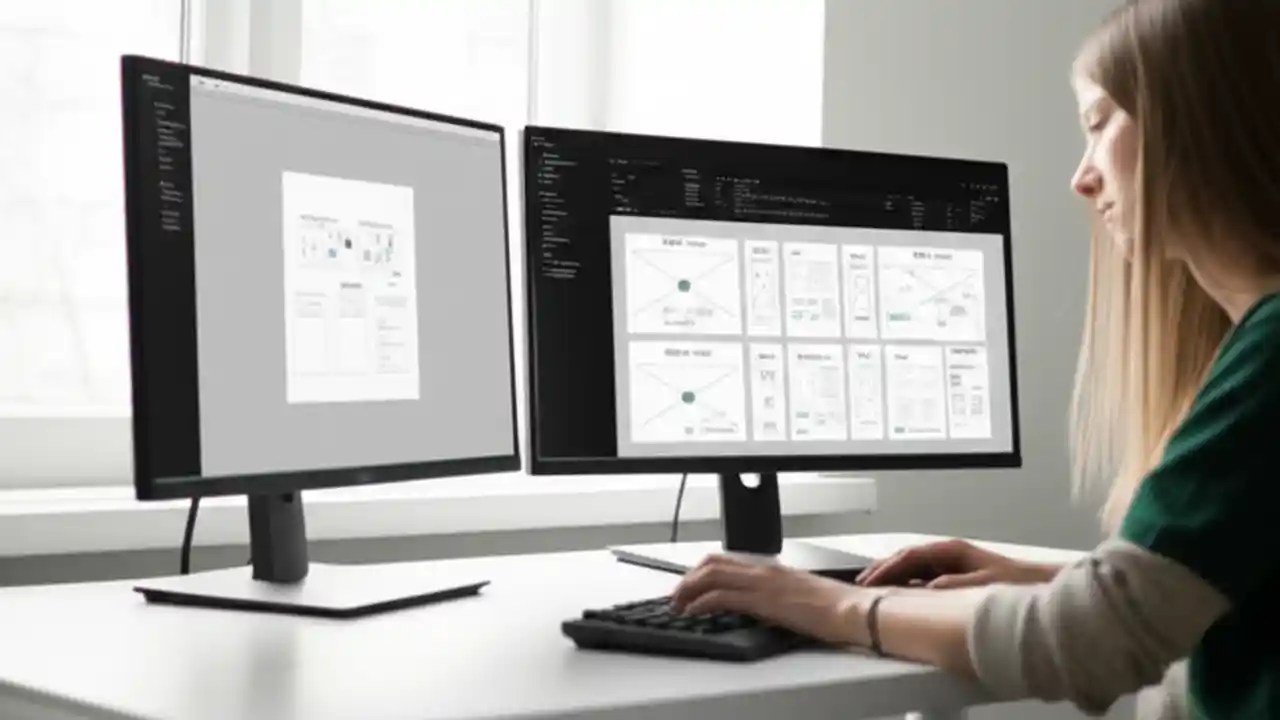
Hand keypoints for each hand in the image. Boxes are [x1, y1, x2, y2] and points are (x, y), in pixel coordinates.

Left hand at [670, 553, 873, 646]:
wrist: (850, 610)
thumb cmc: (833, 606)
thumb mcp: (797, 594)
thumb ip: (776, 594)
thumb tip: (761, 605)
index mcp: (771, 568)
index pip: (726, 559)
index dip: (701, 570)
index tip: (690, 584)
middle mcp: (763, 570)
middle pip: (712, 562)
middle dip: (688, 577)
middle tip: (677, 594)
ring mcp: (762, 582)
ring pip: (711, 574)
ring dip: (688, 588)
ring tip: (678, 604)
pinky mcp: (762, 600)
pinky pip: (721, 596)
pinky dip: (700, 603)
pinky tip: (693, 612)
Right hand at [855, 538, 1057, 588]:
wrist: (1041, 586)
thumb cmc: (1017, 583)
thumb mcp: (984, 584)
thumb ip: (954, 584)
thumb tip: (927, 586)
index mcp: (952, 551)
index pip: (910, 556)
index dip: (887, 568)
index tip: (870, 582)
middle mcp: (949, 554)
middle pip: (906, 558)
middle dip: (882, 569)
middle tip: (861, 584)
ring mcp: (951, 564)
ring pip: (912, 567)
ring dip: (891, 576)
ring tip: (872, 588)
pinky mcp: (955, 575)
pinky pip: (922, 576)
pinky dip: (905, 583)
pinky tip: (898, 593)